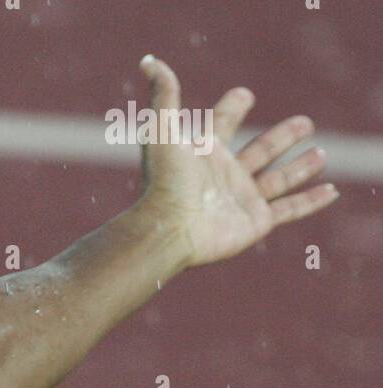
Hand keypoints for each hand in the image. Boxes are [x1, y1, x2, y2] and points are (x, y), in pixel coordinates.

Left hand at [136, 54, 338, 267]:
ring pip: (279, 180)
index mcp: (207, 153)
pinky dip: (311, 202)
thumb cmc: (166, 182)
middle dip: (282, 137)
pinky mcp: (256, 221)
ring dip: (300, 168)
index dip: (232, 108)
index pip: (223, 124)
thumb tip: (150, 63)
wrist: (170, 229)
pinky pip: (290, 210)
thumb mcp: (163, 132)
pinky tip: (331, 191)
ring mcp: (243, 199)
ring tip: (321, 153)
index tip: (243, 96)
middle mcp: (226, 176)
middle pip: (261, 151)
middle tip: (305, 123)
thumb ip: (163, 96)